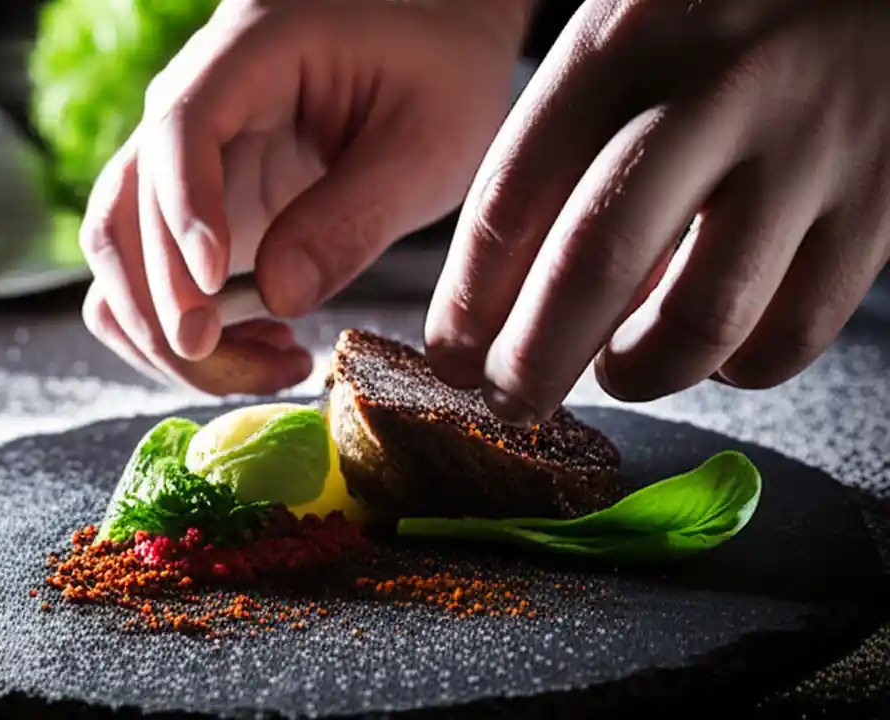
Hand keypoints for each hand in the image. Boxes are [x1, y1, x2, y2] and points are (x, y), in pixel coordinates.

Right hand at [82, 0, 532, 393]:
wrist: (438, 50)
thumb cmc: (441, 74)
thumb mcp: (428, 142)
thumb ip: (356, 215)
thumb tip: (278, 297)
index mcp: (247, 56)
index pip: (179, 131)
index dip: (183, 211)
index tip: (214, 286)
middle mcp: (191, 108)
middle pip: (123, 212)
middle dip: (167, 305)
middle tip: (250, 364)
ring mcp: (184, 167)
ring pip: (122, 260)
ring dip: (168, 333)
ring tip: (272, 363)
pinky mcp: (196, 214)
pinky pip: (151, 282)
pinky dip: (183, 332)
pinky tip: (262, 348)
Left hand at [426, 0, 889, 423]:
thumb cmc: (729, 9)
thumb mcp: (629, 33)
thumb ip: (568, 141)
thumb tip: (506, 298)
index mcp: (626, 39)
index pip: (512, 197)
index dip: (468, 302)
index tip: (451, 357)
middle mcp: (719, 89)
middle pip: (593, 267)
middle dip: (532, 363)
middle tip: (509, 402)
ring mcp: (812, 147)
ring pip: (700, 319)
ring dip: (638, 374)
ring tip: (616, 372)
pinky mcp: (883, 201)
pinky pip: (794, 331)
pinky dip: (736, 368)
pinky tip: (711, 349)